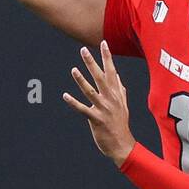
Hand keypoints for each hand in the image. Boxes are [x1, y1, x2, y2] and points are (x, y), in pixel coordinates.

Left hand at [63, 41, 135, 166]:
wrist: (122, 145)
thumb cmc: (120, 124)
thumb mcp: (123, 105)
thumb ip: (120, 90)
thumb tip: (116, 76)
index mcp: (116, 94)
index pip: (111, 72)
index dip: (107, 57)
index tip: (103, 43)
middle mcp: (110, 99)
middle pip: (100, 77)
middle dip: (92, 63)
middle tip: (84, 50)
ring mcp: (103, 109)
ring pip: (91, 92)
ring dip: (81, 81)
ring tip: (73, 70)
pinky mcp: (96, 120)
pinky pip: (83, 109)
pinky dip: (74, 103)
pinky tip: (65, 96)